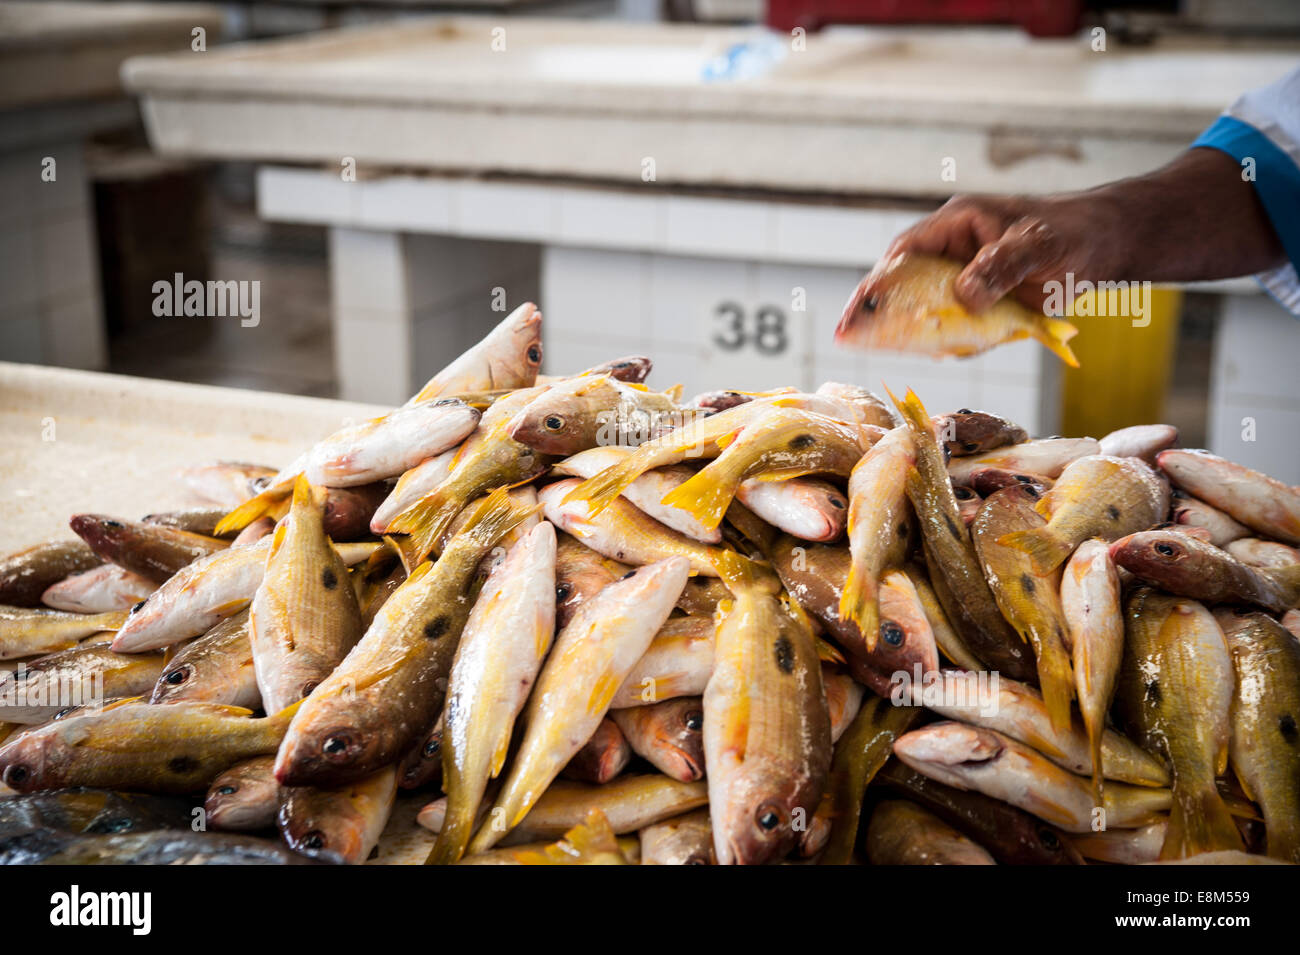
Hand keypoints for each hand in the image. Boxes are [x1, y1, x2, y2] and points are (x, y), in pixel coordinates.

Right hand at [879, 149, 1284, 313]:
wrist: (1109, 246)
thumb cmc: (1075, 234)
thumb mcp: (1039, 246)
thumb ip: (1001, 267)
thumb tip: (963, 297)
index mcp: (958, 223)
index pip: (905, 252)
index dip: (876, 281)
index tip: (856, 310)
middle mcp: (954, 252)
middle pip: (904, 284)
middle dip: (880, 312)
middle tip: (849, 338)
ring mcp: (966, 279)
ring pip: (926, 309)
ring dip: (915, 332)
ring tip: (893, 350)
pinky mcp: (982, 302)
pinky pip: (955, 327)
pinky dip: (952, 343)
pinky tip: (951, 352)